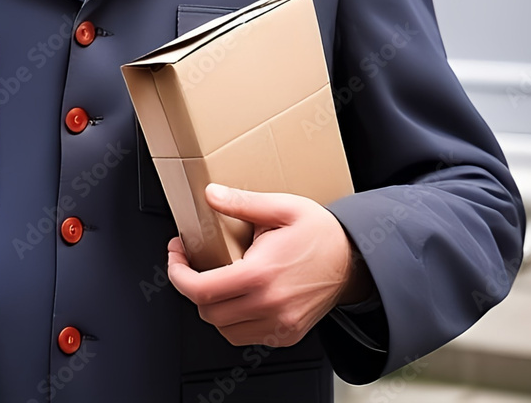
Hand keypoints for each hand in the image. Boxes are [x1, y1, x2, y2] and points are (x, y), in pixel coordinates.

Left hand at [166, 184, 371, 347]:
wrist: (354, 261)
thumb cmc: (320, 233)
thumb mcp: (282, 207)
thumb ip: (242, 202)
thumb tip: (210, 194)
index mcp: (262, 274)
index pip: (202, 290)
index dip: (177, 274)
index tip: (176, 255)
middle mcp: (269, 305)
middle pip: (208, 312)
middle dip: (191, 286)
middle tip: (190, 262)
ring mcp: (279, 324)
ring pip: (224, 329)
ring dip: (211, 305)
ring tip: (214, 278)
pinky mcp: (286, 334)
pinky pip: (245, 336)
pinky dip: (232, 320)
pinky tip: (237, 295)